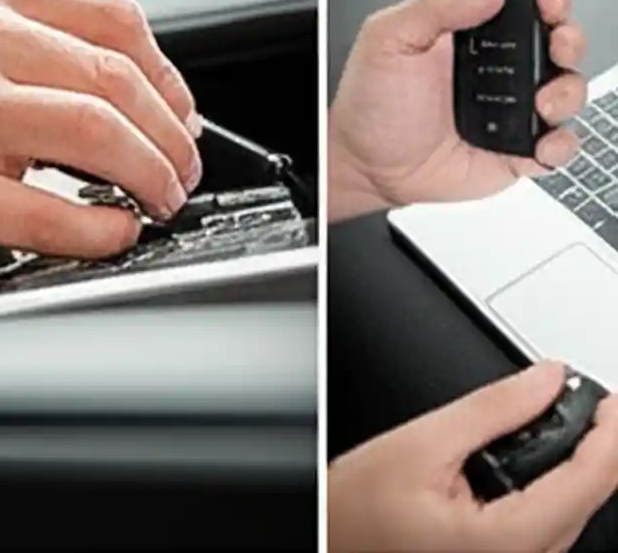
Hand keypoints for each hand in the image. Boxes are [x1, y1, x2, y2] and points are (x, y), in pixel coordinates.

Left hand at [328, 0, 587, 220]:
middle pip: (558, 45)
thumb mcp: (386, 39)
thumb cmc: (370, 105)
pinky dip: (560, 144)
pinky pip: (556, 145)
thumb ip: (434, 6)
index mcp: (471, 38)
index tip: (547, 1)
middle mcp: (496, 72)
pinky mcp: (513, 150)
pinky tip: (540, 143)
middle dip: (569, 40)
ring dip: (567, 92)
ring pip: (566, 92)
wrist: (363, 165)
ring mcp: (509, 111)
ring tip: (540, 103)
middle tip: (556, 47)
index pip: (524, 8)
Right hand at [329, 362, 617, 552]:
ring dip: (572, 466)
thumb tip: (547, 379)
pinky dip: (549, 488)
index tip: (605, 397)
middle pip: (590, 497)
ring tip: (546, 423)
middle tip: (575, 398)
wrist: (328, 538)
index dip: (609, 429)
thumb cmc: (353, 513)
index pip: (592, 478)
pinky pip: (548, 525)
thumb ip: (491, 409)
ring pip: (572, 512)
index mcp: (508, 539)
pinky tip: (528, 461)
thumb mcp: (419, 445)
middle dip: (591, 443)